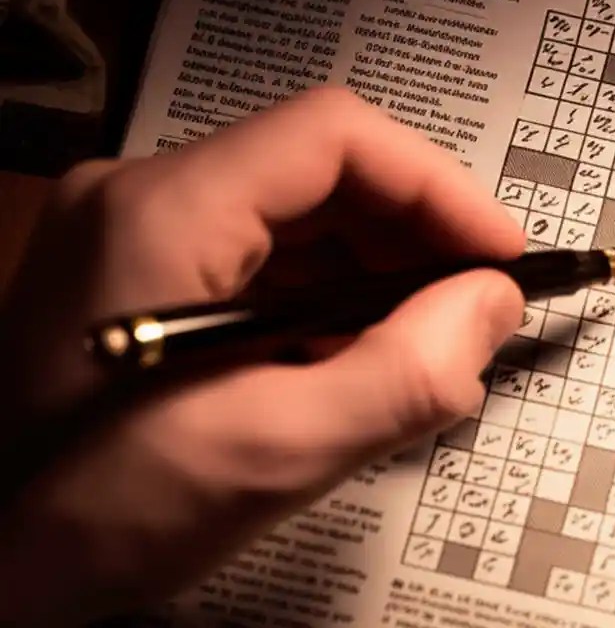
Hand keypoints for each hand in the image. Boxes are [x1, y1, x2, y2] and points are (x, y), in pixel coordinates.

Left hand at [0, 87, 526, 624]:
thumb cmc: (81, 514)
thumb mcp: (266, 453)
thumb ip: (400, 375)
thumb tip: (489, 305)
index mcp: (163, 214)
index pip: (335, 137)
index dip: (437, 187)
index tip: (496, 253)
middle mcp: (143, 199)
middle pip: (321, 172)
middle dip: (413, 237)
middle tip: (473, 308)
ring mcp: (136, 234)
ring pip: (298, 216)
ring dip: (376, 273)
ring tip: (420, 347)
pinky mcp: (143, 275)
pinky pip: (264, 258)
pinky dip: (327, 301)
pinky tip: (350, 362)